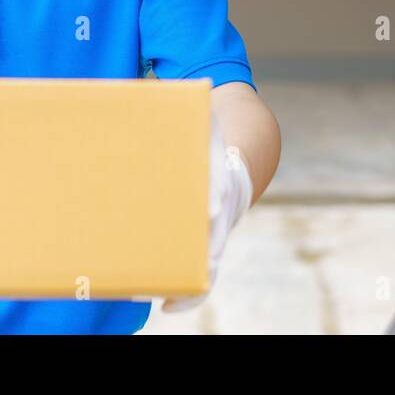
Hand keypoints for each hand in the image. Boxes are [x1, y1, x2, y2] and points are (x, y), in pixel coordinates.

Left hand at [162, 111, 252, 312]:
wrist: (237, 157)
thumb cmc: (208, 137)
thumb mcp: (203, 120)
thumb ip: (191, 107)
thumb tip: (178, 90)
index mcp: (221, 174)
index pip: (223, 188)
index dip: (218, 196)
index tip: (210, 207)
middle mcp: (224, 207)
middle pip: (214, 233)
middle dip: (198, 247)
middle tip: (177, 259)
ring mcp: (218, 229)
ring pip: (209, 260)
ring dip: (188, 278)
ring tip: (157, 293)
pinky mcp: (209, 244)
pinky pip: (203, 274)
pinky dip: (188, 293)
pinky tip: (166, 305)